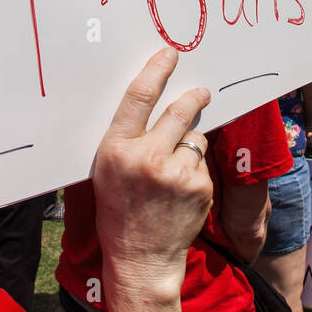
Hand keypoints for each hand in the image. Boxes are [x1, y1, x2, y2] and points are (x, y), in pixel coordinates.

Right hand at [94, 48, 212, 302]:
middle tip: (202, 92)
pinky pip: (202, 162)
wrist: (141, 257)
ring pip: (195, 137)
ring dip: (190, 145)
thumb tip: (152, 100)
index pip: (139, 97)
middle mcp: (147, 157)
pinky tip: (182, 191)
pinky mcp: (200, 186)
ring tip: (174, 170)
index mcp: (116, 149)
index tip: (170, 54)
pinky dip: (196, 169)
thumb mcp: (108, 170)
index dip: (156, 70)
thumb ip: (126, 138)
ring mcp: (176, 172)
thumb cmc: (119, 210)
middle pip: (179, 109)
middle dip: (193, 98)